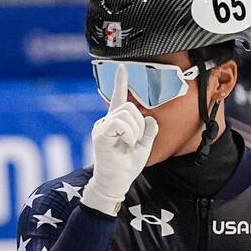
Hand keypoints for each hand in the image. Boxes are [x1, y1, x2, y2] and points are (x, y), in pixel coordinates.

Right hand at [81, 63, 157, 215]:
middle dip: (140, 124)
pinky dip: (128, 133)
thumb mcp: (144, 146)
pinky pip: (119, 122)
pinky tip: (126, 143)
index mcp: (117, 122)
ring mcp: (102, 127)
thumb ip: (148, 131)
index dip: (121, 82)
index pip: (119, 98)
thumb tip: (151, 118)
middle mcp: (107, 121)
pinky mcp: (100, 134)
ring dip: (135, 130)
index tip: (122, 68)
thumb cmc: (127, 166)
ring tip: (130, 143)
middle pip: (130, 107)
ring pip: (127, 113)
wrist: (117, 182)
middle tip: (135, 141)